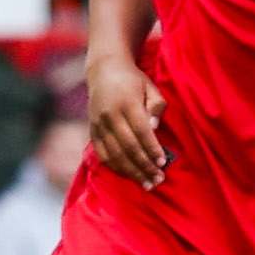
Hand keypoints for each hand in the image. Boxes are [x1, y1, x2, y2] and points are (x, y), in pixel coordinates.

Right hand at [86, 54, 168, 183]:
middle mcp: (110, 115)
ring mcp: (98, 124)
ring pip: (114, 154)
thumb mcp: (151, 87)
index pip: (141, 131)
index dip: (152, 148)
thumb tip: (154, 128)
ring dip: (131, 172)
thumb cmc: (133, 80)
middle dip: (144, 166)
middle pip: (128, 146)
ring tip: (146, 184)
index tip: (162, 162)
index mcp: (126, 103)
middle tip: (157, 180)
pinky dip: (115, 167)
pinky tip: (128, 175)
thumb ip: (156, 106)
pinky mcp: (92, 131)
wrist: (104, 71)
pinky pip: (102, 154)